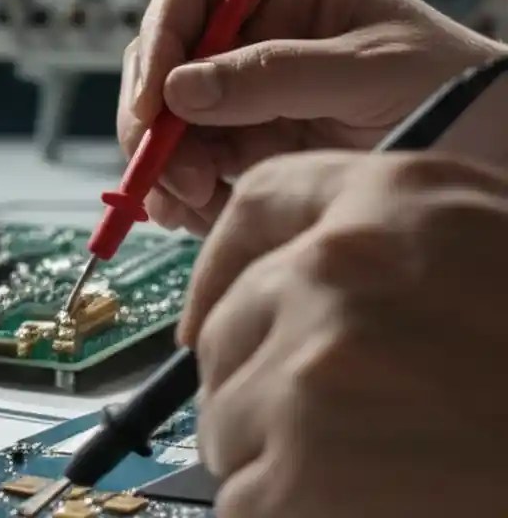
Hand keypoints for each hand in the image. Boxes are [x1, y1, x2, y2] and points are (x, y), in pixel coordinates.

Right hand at [118, 0, 507, 234]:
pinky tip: (198, 213)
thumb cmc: (455, 88)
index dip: (158, 39)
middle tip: (166, 170)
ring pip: (169, 119)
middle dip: (155, 117)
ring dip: (166, 162)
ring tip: (190, 202)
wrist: (498, 153)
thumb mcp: (370, 74)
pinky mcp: (250, 144)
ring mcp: (248, 91)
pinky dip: (185, 192)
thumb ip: (276, 75)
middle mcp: (255, 32)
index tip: (150, 101)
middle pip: (166, 59)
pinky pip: (193, 162)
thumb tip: (179, 90)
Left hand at [178, 150, 507, 517]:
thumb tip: (290, 275)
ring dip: (277, 452)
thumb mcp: (495, 259)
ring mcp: (311, 369)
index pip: (260, 204)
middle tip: (333, 425)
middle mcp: (339, 269)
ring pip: (229, 416)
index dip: (224, 263)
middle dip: (259, 379)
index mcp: (400, 202)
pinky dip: (289, 512)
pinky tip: (366, 508)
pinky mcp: (299, 468)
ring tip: (375, 469)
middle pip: (231, 326)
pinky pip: (248, 493)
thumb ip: (394, 249)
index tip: (210, 312)